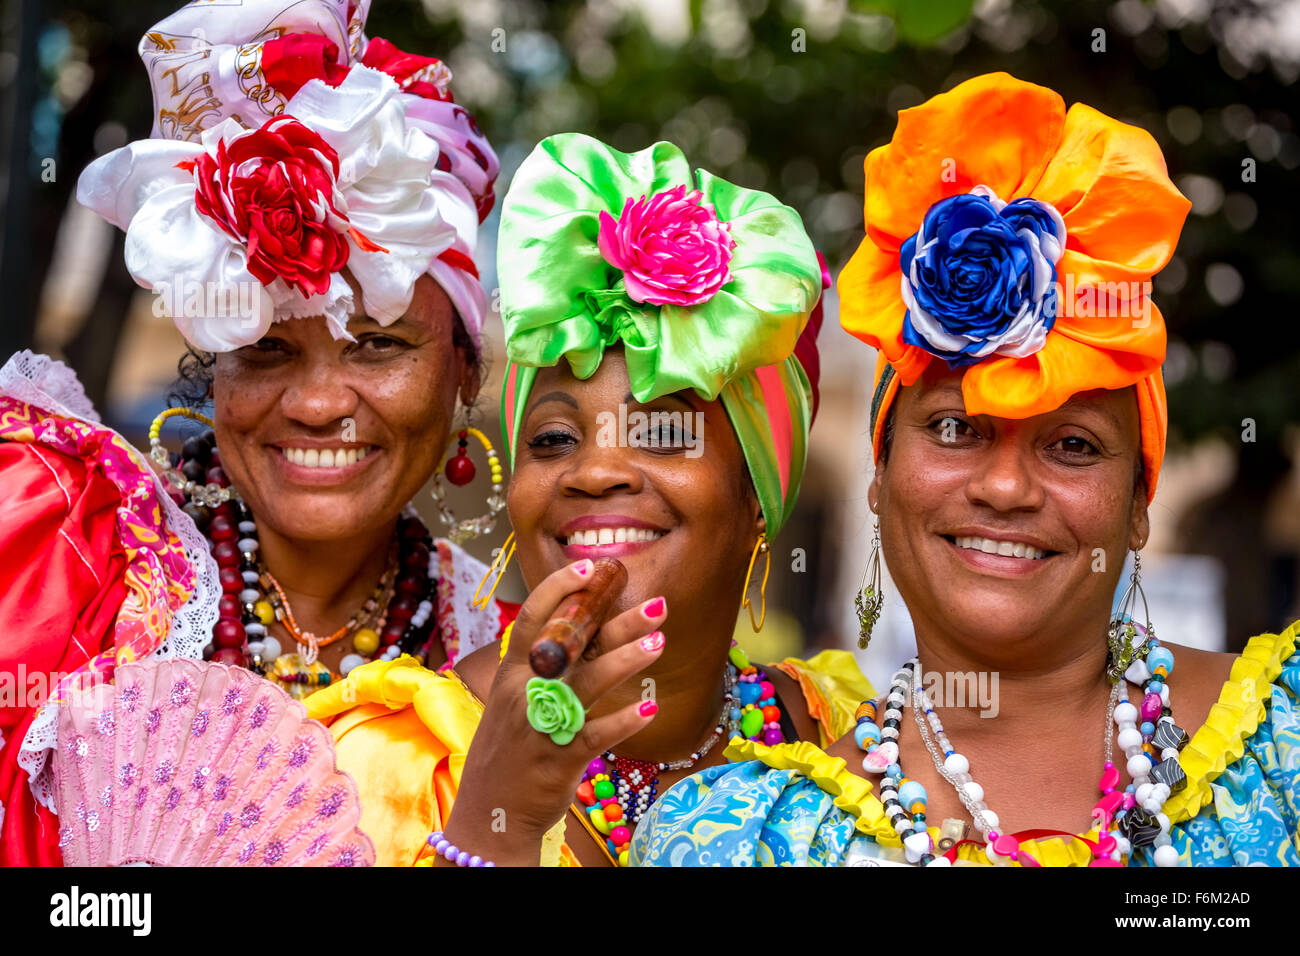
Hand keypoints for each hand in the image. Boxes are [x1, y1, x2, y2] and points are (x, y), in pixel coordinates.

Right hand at [439, 558, 666, 865]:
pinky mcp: (559, 758)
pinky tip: (650, 709)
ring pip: (587, 684)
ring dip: (625, 661)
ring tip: (659, 643)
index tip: (591, 565)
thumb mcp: (513, 699)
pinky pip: (596, 735)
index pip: (534, 618)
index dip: (561, 588)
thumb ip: (545, 666)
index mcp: (511, 671)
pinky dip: (624, 722)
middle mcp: (524, 691)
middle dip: (615, 620)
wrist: (488, 811)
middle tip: (656, 603)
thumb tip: (585, 625)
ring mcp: (541, 724)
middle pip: (572, 646)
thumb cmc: (509, 746)